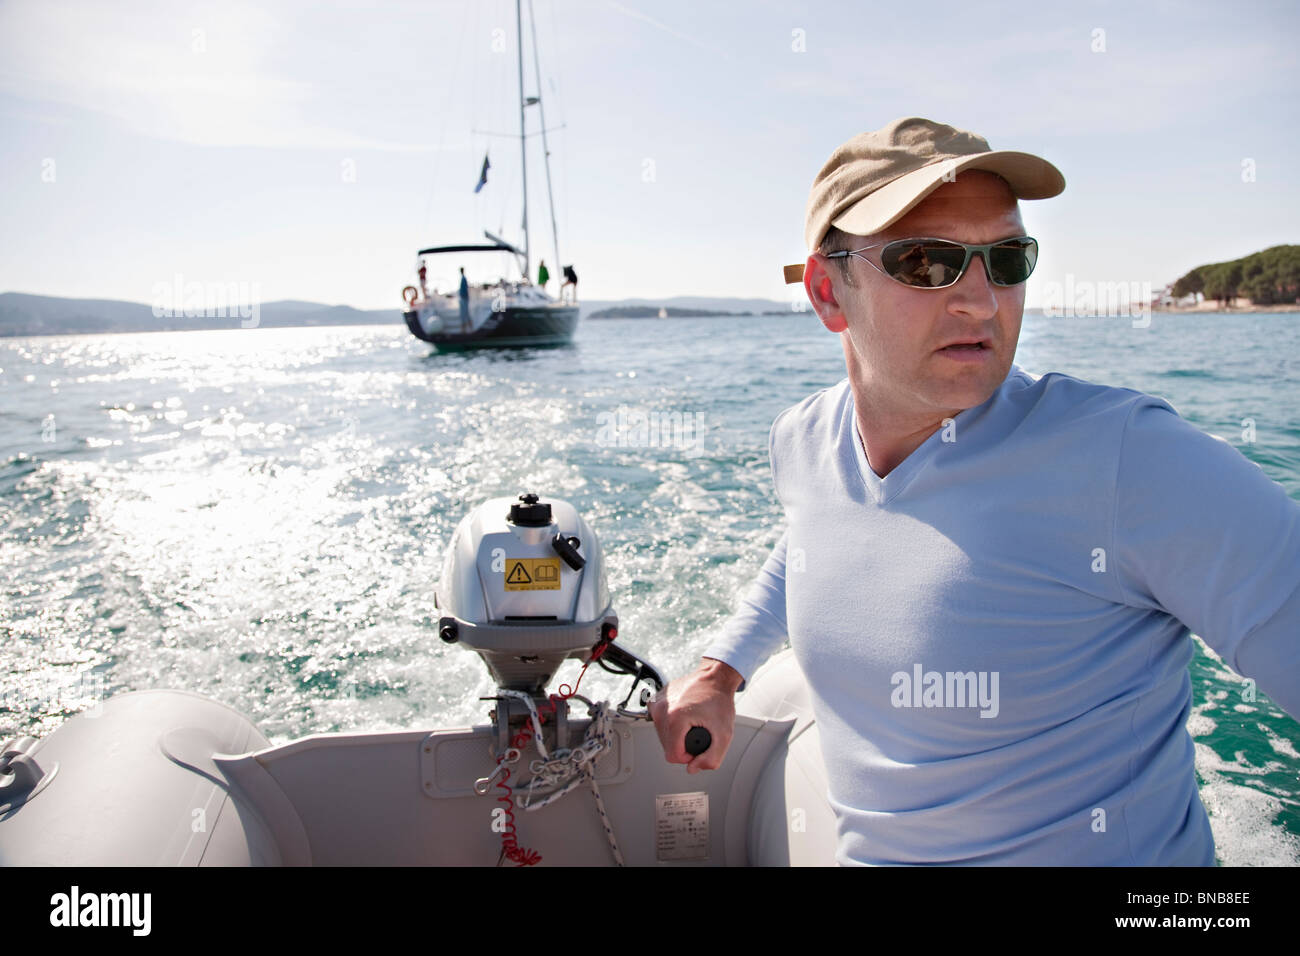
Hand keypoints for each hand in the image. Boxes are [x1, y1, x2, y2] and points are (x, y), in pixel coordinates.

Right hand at [648, 658, 743, 773]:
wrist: (715, 678)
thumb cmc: (719, 701)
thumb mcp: (724, 735)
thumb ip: (711, 759)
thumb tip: (692, 768)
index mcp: (675, 719)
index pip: (673, 756)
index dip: (689, 756)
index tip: (700, 744)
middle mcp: (661, 710)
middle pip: (666, 747)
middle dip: (683, 745)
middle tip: (698, 730)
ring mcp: (656, 704)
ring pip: (662, 736)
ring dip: (677, 736)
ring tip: (691, 722)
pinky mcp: (655, 700)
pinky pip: (659, 723)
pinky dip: (671, 725)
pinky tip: (683, 717)